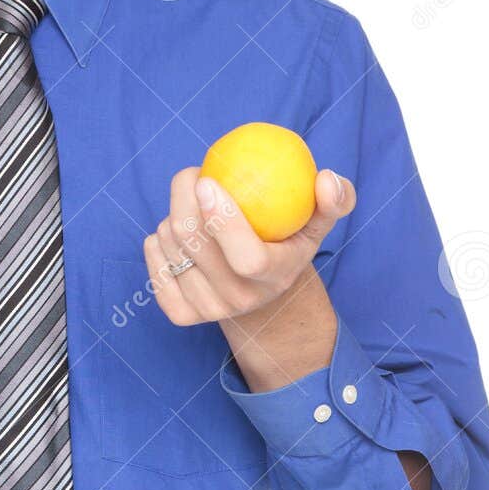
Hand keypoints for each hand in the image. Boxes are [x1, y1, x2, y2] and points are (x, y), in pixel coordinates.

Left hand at [143, 165, 355, 325]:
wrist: (261, 291)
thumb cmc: (288, 243)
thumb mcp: (317, 223)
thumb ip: (333, 200)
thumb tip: (326, 178)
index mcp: (274, 277)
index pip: (246, 257)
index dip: (222, 220)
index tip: (208, 181)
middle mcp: (239, 300)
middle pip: (195, 243)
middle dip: (183, 196)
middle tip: (193, 174)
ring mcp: (208, 310)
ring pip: (171, 246)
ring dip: (173, 214)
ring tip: (192, 207)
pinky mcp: (181, 315)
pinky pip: (155, 266)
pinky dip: (157, 241)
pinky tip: (172, 231)